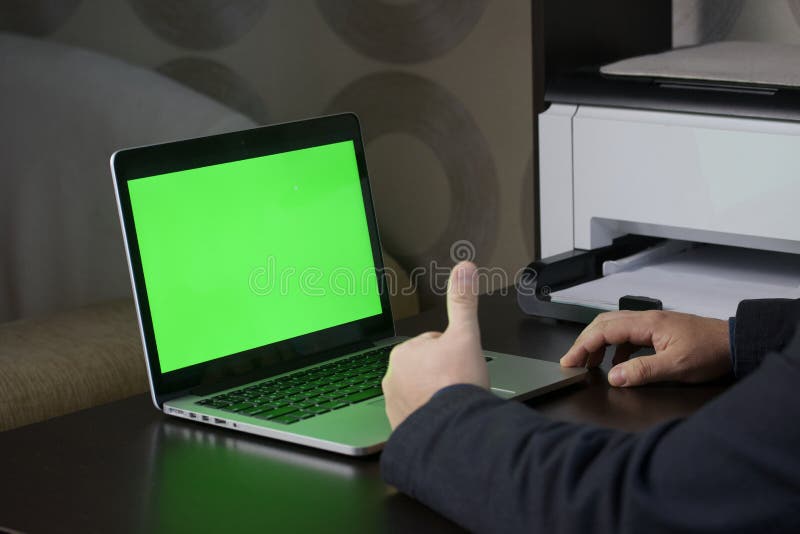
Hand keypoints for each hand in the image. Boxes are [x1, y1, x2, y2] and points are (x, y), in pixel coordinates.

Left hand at [382, 261, 488, 429]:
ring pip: (423, 392)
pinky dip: (431, 417)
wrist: (452, 432)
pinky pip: (419, 416)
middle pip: (427, 369)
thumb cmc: (456, 385)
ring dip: (437, 396)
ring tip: (452, 403)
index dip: (453, 353)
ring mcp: (394, 404)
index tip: (460, 366)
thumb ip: (463, 302)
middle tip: (459, 384)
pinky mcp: (401, 427)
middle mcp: (392, 378)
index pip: (434, 345)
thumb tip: (464, 268)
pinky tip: (445, 419)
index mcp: (403, 353)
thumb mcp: (466, 335)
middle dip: (444, 375)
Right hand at [560, 310, 730, 386]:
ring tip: (590, 363)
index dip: (583, 346)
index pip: (604, 331)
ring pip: (614, 327)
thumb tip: (614, 376)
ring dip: (598, 343)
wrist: (736, 343)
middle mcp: (647, 319)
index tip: (570, 361)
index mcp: (647, 324)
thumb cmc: (711, 352)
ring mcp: (652, 324)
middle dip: (584, 342)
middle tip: (572, 361)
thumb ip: (642, 371)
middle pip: (604, 324)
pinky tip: (617, 363)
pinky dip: (615, 347)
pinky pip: (627, 334)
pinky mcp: (659, 331)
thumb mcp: (676, 366)